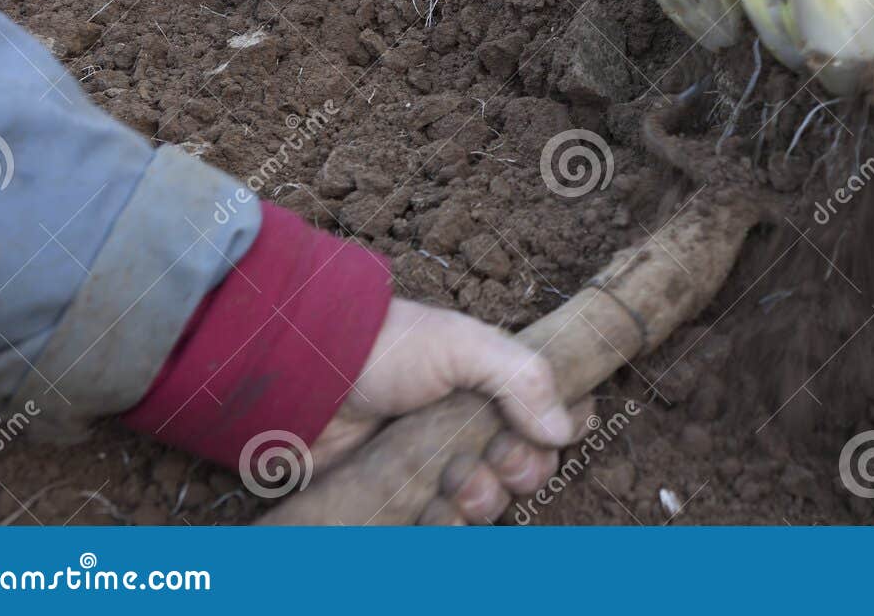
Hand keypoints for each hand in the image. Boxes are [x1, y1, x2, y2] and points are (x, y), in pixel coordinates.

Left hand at [311, 298, 580, 523]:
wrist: (308, 375)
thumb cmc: (388, 349)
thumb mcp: (464, 344)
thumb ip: (523, 378)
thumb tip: (564, 431)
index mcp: (491, 388)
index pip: (548, 424)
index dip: (552, 439)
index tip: (534, 435)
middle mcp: (469, 429)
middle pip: (524, 472)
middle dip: (517, 472)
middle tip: (489, 456)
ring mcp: (435, 466)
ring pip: (486, 506)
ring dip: (481, 502)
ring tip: (453, 481)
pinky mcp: (402, 497)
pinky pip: (441, 529)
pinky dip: (444, 528)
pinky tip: (432, 511)